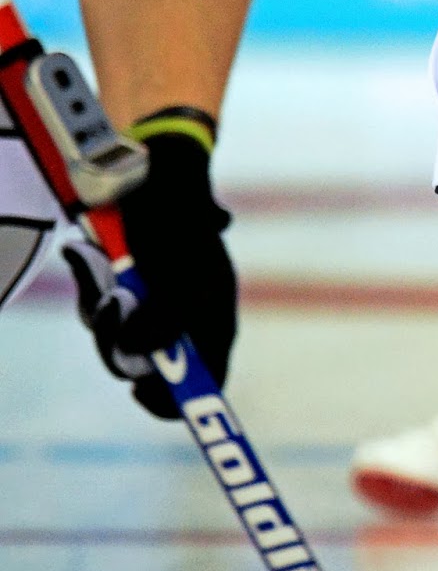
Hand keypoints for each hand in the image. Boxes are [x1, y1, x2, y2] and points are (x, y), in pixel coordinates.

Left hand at [64, 130, 235, 418]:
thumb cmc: (178, 225)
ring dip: (102, 317)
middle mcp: (187, 315)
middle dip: (122, 347)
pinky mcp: (125, 284)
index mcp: (215, 318)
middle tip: (109, 318)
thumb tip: (135, 359)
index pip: (206, 377)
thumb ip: (164, 325)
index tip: (138, 392)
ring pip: (120, 338)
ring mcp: (155, 301)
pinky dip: (91, 292)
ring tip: (102, 283)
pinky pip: (101, 309)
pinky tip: (90, 262)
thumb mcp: (182, 280)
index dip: (176, 397)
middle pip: (153, 364)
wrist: (152, 173)